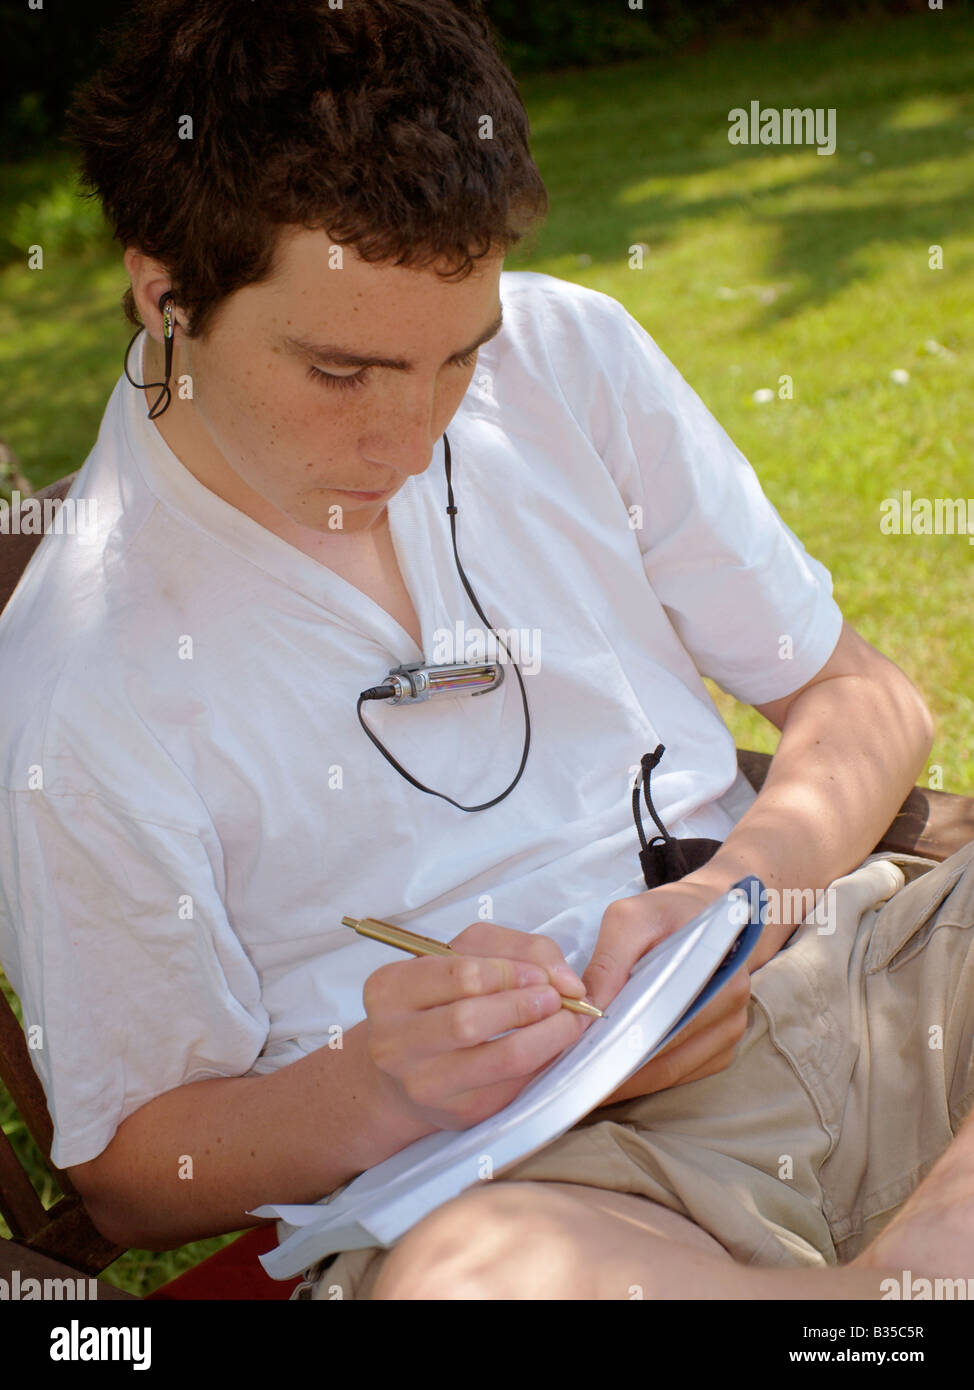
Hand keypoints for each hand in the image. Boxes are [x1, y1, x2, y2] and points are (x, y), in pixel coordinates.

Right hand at [363, 920, 595, 1131]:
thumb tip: (566, 981)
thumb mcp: (466, 955)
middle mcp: (395, 1041)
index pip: (461, 976)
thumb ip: (517, 951)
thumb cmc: (442, 1000)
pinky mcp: (458, 1113)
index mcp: (390, 990)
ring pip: (502, 1058)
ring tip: (566, 1020)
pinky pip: (515, 1085)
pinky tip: (550, 1045)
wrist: (407, 1066)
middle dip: (526, 1004)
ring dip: (548, 1035)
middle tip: (558, 997)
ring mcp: (423, 1084)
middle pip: (471, 1021)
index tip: (542, 974)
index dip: (512, 972)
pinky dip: (544, 1061)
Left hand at [580, 880, 751, 1104]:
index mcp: (716, 973)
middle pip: (666, 1058)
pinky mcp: (722, 1046)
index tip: (578, 1061)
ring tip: (583, 1082)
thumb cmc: (670, 912)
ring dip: (628, 1083)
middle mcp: (731, 1008)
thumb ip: (609, 961)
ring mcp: (729, 1031)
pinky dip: (646, 1079)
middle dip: (617, 1073)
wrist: (714, 910)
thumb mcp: (632, 918)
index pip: (660, 1025)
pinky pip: (680, 1075)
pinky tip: (613, 1076)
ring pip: (671, 1074)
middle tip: (572, 1079)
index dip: (617, 1049)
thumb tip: (586, 1009)